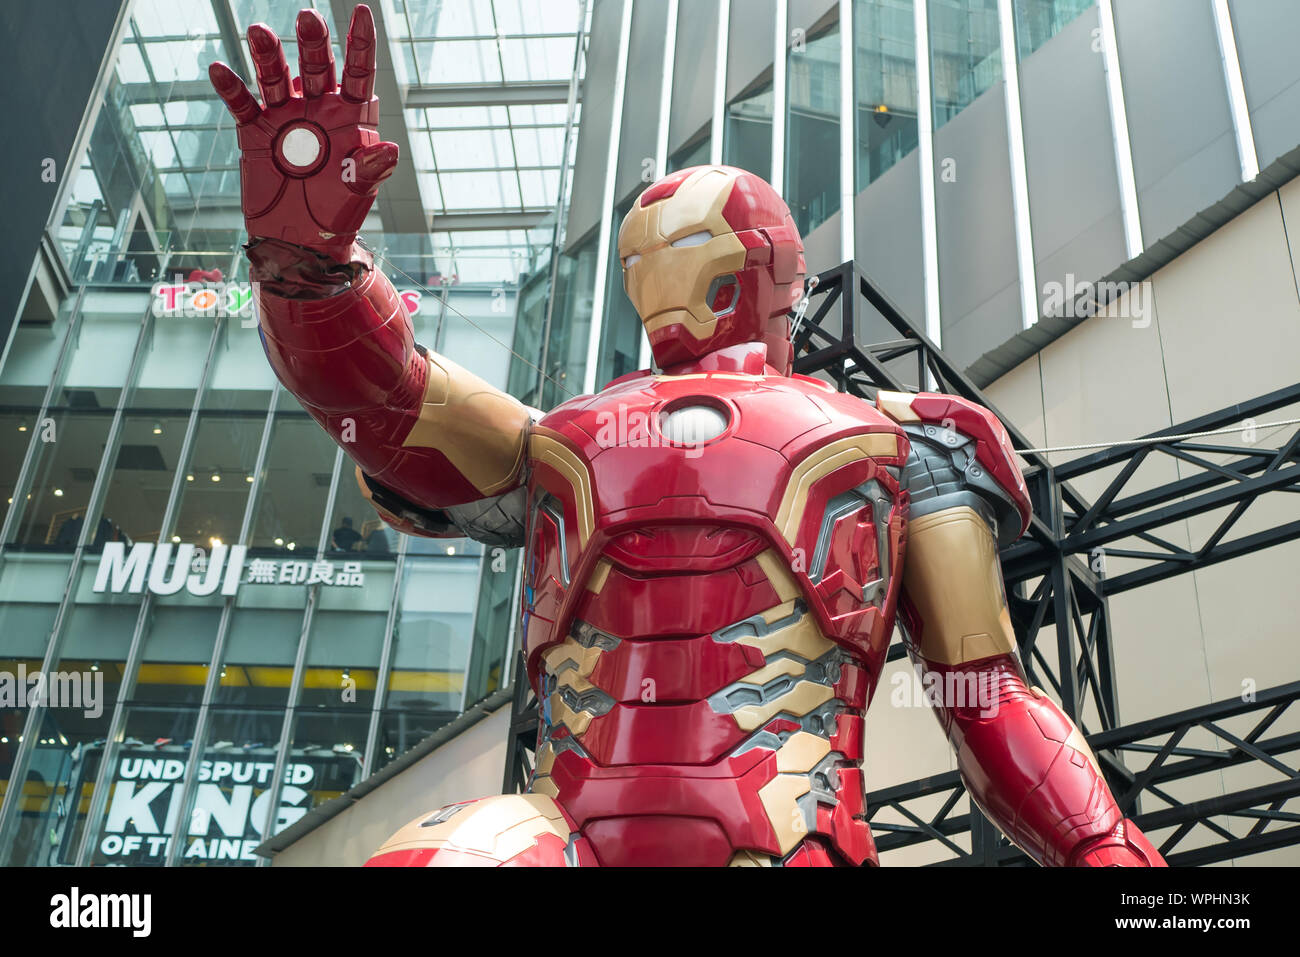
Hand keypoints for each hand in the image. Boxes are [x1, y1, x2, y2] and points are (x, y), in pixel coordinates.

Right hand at [208, 5, 398, 261]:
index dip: (360, 43)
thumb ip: (371, 169)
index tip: (362, 10)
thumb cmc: (337, 214)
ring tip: (258, 31)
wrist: (300, 241)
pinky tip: (219, 69)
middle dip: (312, 42)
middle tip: (309, 17)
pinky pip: (242, 104)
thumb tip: (391, 151)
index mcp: (350, 117)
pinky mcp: (255, 131)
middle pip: (316, 67)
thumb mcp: (359, 193)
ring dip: (267, 55)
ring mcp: (285, 117)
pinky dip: (231, 88)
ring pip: (275, 77)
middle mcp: (318, 108)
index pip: (359, 72)